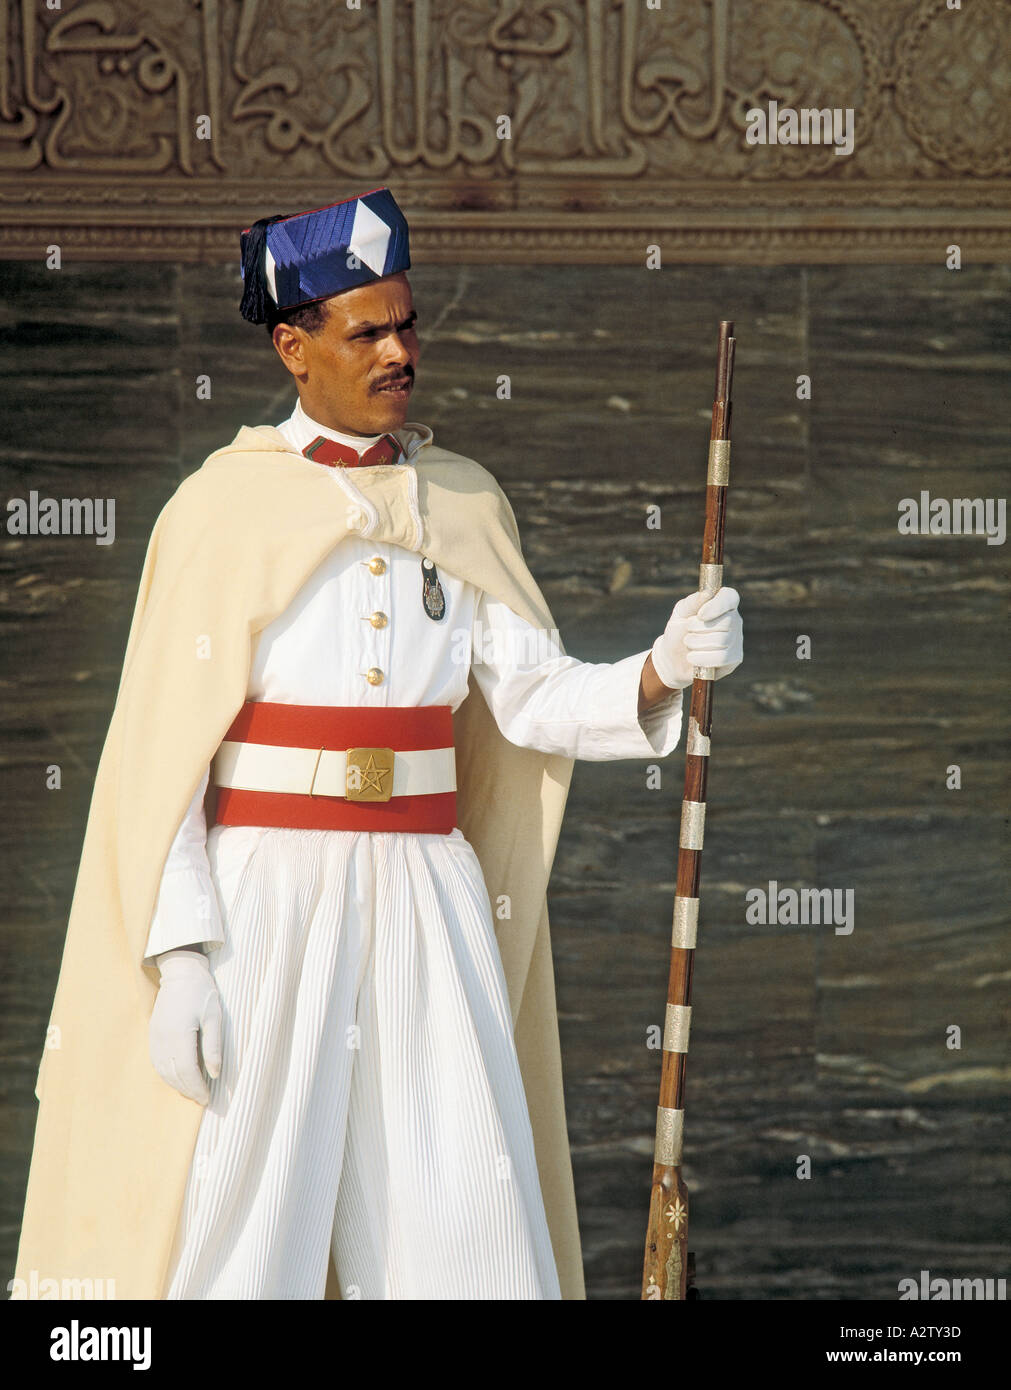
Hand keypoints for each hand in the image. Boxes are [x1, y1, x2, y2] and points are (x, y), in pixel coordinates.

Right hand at [148, 949, 221, 1103]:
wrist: (180, 972)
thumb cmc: (201, 992)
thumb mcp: (214, 1017)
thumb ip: (213, 1046)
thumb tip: (216, 1074)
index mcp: (179, 1034)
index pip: (186, 1071)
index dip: (196, 1088)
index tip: (207, 1098)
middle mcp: (163, 1039)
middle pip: (173, 1074)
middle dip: (188, 1090)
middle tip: (202, 1099)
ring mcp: (155, 1037)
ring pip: (162, 1071)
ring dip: (176, 1085)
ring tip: (192, 1092)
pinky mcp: (152, 1034)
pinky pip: (156, 1062)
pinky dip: (166, 1074)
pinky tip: (177, 1078)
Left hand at [651, 586, 742, 689]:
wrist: (674, 658)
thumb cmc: (679, 631)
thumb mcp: (680, 613)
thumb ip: (692, 602)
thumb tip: (707, 594)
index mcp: (722, 604)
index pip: (730, 597)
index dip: (717, 605)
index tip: (700, 615)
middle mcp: (734, 620)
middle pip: (726, 622)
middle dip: (700, 628)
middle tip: (688, 631)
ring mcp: (736, 639)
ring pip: (722, 640)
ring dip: (697, 643)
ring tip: (688, 643)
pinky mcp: (735, 658)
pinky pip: (722, 657)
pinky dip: (702, 658)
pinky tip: (692, 657)